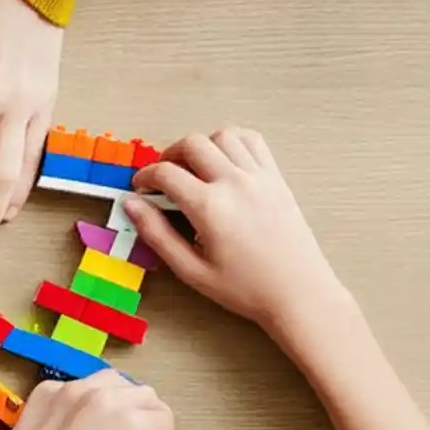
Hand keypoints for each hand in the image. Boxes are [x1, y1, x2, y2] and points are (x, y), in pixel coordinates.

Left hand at [0, 371, 195, 429]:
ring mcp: (71, 388)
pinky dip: (89, 400)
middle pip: (144, 394)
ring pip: (114, 382)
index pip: (164, 419)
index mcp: (129, 420)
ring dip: (122, 402)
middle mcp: (103, 394)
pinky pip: (79, 385)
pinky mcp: (45, 391)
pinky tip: (77, 429)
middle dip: (148, 418)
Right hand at [125, 128, 342, 329]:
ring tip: (193, 167)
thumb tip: (131, 205)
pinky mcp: (276, 178)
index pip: (166, 173)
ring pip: (222, 136)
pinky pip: (252, 141)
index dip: (145, 177)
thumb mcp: (192, 271)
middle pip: (192, 144)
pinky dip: (232, 141)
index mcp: (210, 207)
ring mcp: (258, 177)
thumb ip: (157, 234)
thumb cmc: (246, 289)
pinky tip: (225, 161)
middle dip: (169, 155)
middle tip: (163, 176)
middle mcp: (234, 183)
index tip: (140, 187)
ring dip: (201, 145)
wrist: (298, 293)